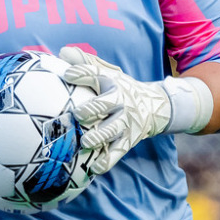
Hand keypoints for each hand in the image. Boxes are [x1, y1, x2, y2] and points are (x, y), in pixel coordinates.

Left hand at [59, 47, 211, 175]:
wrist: (156, 107)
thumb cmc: (121, 88)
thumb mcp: (108, 72)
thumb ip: (86, 63)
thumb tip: (62, 51)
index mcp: (112, 83)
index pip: (96, 74)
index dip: (82, 73)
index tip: (67, 74)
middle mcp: (120, 102)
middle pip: (107, 104)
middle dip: (93, 108)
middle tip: (78, 114)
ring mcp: (125, 122)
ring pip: (113, 130)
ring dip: (99, 135)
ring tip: (85, 142)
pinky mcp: (129, 140)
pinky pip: (118, 152)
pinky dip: (107, 161)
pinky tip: (95, 168)